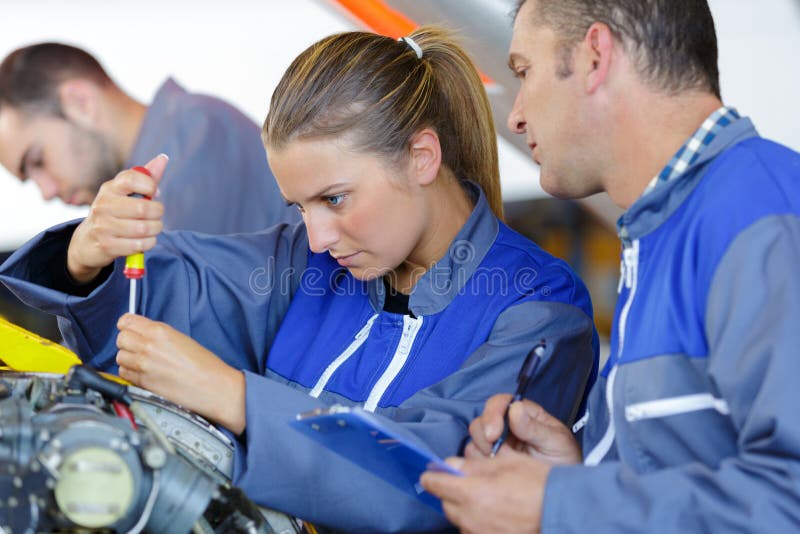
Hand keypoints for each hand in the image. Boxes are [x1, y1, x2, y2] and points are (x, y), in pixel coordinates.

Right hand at [67, 154, 167, 282]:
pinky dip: (148, 243)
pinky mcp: (107, 246)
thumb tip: (163, 158)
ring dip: (155, 229)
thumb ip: (146, 177)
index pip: (132, 178)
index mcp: (110, 188)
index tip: (154, 193)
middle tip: (157, 216)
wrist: (87, 242)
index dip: (149, 185)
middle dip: (158, 213)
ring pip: (144, 228)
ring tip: (153, 228)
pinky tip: (145, 240)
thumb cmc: (114, 213)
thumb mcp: (125, 193)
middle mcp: (103, 205)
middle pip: (143, 207)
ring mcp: (103, 226)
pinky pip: (139, 245)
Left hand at [115, 313, 245, 433]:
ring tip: (144, 363)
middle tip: (139, 348)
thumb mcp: (180, 338)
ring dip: (128, 359)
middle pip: (120, 339)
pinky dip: (131, 373)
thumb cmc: (204, 364)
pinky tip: (145, 374)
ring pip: (120, 357)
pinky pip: (124, 373)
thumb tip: (140, 334)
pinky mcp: (142, 382)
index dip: (127, 326)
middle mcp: (148, 346)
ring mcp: (143, 365)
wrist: (213, 386)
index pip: (126, 321)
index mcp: (159, 331)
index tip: (131, 330)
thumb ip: (157, 334)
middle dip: (128, 343)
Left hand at [420, 449, 548, 533]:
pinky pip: (474, 530)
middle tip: (469, 483)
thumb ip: (471, 465)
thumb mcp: (504, 463)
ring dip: (465, 508)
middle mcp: (470, 518)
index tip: (435, 473)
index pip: (434, 484)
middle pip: (445, 503)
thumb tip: (449, 465)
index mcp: (470, 493)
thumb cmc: (536, 483)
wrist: (562, 511)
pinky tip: (495, 514)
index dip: (433, 476)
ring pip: (459, 519)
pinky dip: (478, 522)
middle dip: (451, 492)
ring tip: (487, 498)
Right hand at [466, 394, 581, 464]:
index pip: (500, 403)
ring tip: (501, 463)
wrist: (562, 487)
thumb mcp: (556, 442)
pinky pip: (474, 459)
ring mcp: (496, 444)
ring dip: (482, 451)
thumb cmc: (564, 459)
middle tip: (494, 452)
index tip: (494, 434)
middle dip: (484, 435)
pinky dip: (480, 465)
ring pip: (474, 440)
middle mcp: (506, 425)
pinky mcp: (490, 461)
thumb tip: (514, 409)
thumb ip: (534, 427)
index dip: (492, 414)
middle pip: (481, 420)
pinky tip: (496, 471)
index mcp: (524, 413)